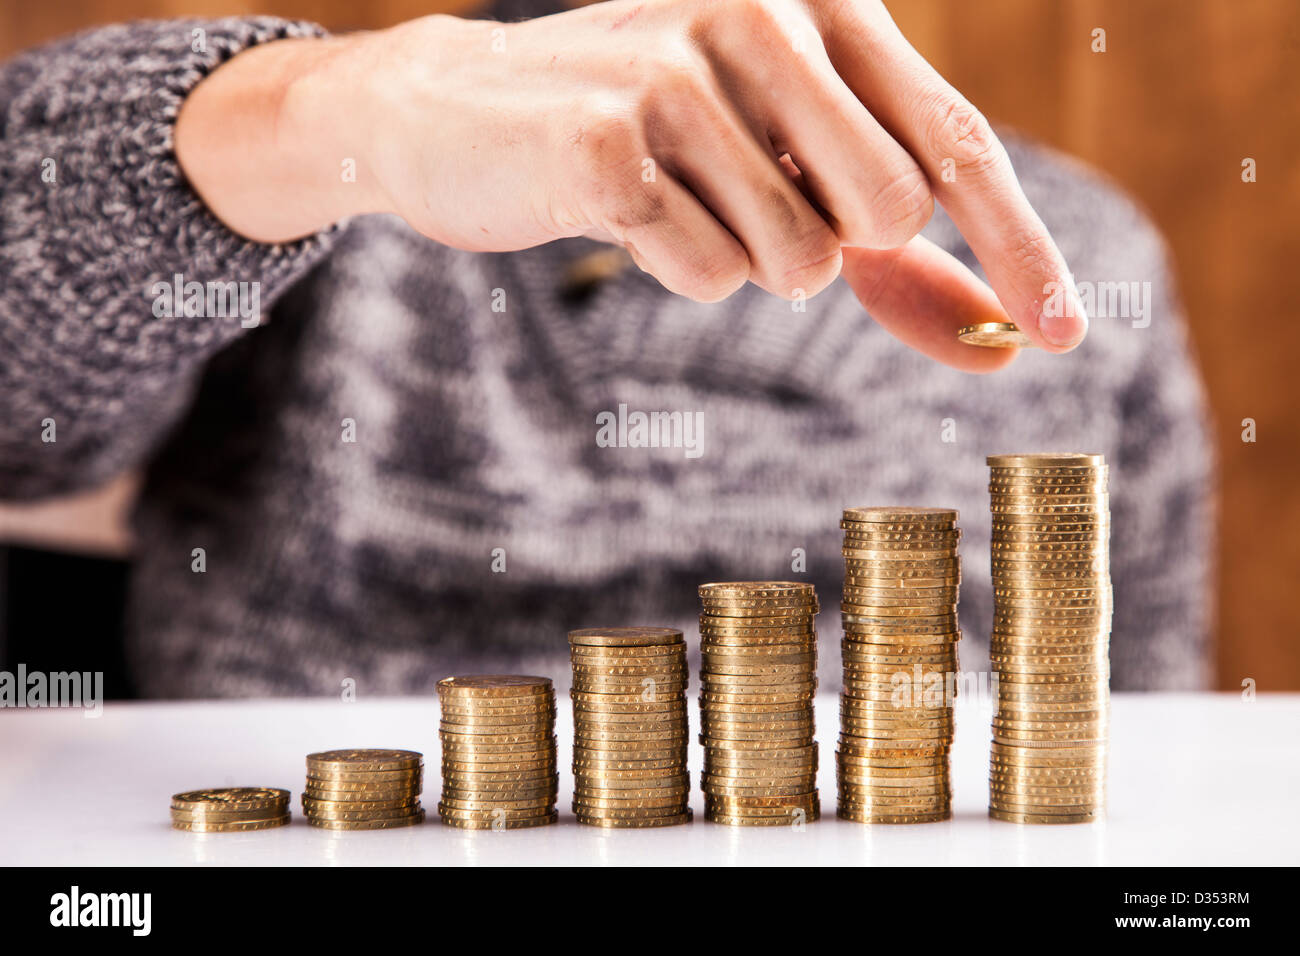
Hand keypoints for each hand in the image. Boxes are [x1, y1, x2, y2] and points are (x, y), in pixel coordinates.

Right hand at [177, 1, 1088, 369]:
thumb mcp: (781, 168)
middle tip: (746, 199)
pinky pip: (704, 274)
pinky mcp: (608, 146)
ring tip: (670, 194)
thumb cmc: (642, 134)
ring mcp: (682, 74)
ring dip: (741, 260)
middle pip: (886, 211)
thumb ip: (892, 250)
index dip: (1020, 244)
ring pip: (793, 261)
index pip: (955, 143)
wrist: (460, 109)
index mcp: (822, 3)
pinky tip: (622, 207)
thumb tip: (999, 342)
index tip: (1067, 331)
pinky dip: (675, 268)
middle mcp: (764, 15)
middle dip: (829, 245)